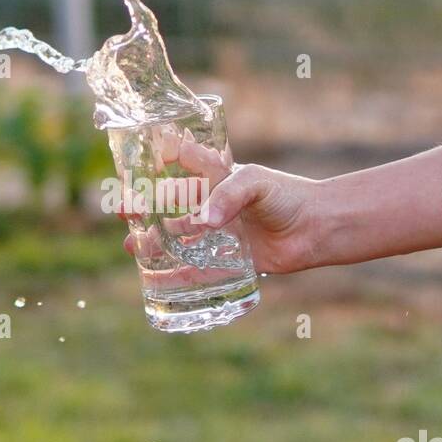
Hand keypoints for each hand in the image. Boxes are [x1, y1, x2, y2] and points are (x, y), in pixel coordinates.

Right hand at [122, 163, 324, 273]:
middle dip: (146, 208)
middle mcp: (214, 204)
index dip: (156, 163)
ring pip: (178, 238)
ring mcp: (219, 233)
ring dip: (154, 242)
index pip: (182, 164)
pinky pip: (197, 268)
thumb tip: (201, 221)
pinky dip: (176, 274)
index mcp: (218, 177)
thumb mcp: (256, 183)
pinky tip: (155, 278)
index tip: (133, 165)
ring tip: (132, 246)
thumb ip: (228, 197)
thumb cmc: (289, 197)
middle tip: (124, 211)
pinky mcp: (228, 259)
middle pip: (171, 205)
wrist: (317, 229)